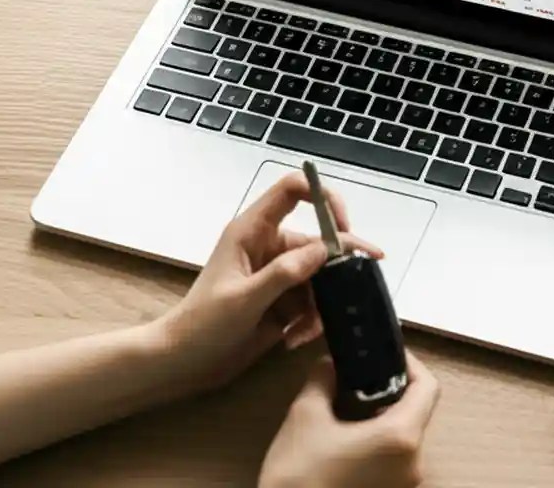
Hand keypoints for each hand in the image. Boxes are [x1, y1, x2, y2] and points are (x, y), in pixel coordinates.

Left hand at [152, 172, 380, 394]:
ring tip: (308, 330)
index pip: (292, 191)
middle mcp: (268, 247)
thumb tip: (325, 250)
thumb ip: (285, 273)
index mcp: (252, 232)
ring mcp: (277, 274)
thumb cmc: (203, 324)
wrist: (183, 363)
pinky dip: (311, 321)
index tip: (344, 226)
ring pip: (320, 276)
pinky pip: (313, 302)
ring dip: (322, 303)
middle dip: (340, 260)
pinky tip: (294, 339)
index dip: (322, 197)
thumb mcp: (244, 299)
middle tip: (369, 273)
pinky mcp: (282, 301)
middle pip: (317, 239)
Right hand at [259, 353, 441, 487]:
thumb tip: (331, 364)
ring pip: (404, 438)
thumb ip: (323, 380)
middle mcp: (414, 463)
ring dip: (381, 420)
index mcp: (402, 437)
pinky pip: (394, 461)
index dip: (411, 365)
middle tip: (358, 381)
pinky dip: (378, 445)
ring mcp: (405, 485)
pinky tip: (346, 442)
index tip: (385, 357)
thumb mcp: (304, 417)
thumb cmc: (299, 474)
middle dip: (389, 393)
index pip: (428, 387)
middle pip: (416, 413)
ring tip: (346, 411)